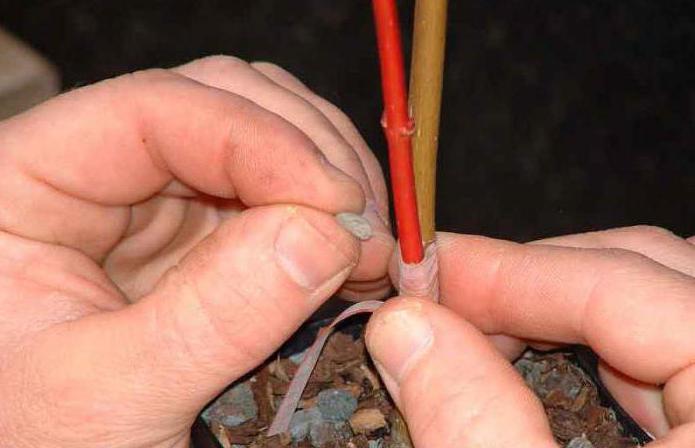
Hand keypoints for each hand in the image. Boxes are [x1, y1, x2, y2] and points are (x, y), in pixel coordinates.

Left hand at [0, 56, 392, 446]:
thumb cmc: (34, 445)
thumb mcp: (110, 400)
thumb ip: (208, 320)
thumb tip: (322, 236)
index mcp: (27, 185)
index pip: (153, 109)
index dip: (258, 138)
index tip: (335, 198)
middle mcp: (97, 174)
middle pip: (221, 104)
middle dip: (309, 156)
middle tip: (366, 228)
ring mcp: (155, 202)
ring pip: (261, 139)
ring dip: (329, 181)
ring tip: (371, 246)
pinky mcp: (199, 237)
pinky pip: (276, 195)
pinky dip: (325, 217)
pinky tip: (355, 256)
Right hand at [367, 226, 694, 446]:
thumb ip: (472, 421)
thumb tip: (405, 329)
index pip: (617, 280)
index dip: (504, 268)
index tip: (426, 273)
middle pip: (645, 268)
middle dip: (529, 277)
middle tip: (446, 302)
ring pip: (660, 301)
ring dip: (561, 305)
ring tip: (484, 327)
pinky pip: (676, 347)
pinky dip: (599, 344)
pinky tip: (544, 360)